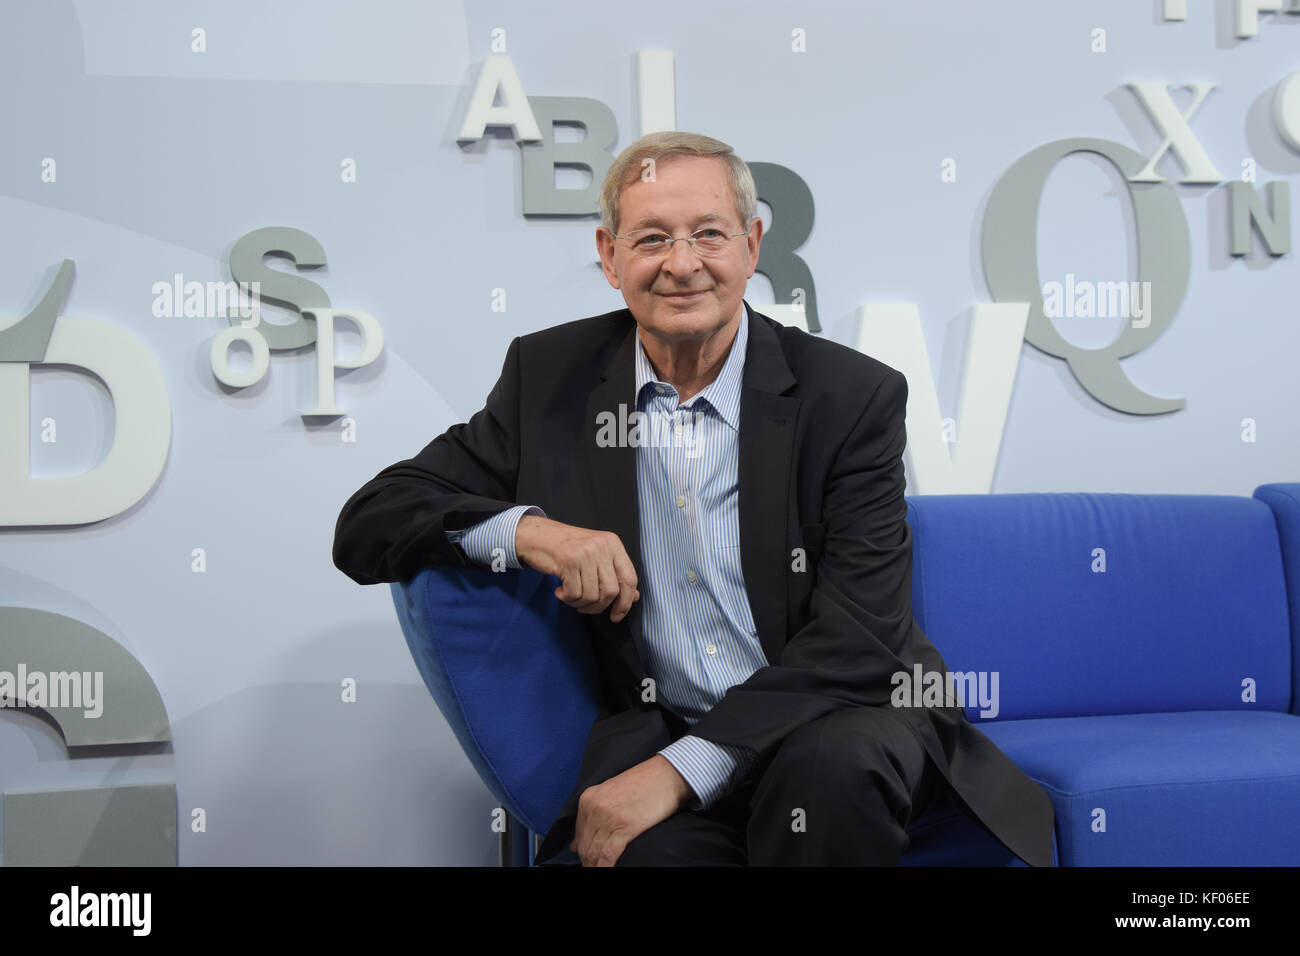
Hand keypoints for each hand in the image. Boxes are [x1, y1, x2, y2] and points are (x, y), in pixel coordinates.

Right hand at [515, 515, 639, 622]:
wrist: (537, 535)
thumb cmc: (567, 548)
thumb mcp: (596, 555)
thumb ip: (614, 574)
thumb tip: (633, 597)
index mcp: (613, 544)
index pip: (630, 578)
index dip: (625, 602)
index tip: (617, 615)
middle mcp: (602, 547)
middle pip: (611, 591)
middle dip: (599, 607)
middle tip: (586, 607)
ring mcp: (585, 553)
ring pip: (592, 596)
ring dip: (580, 604)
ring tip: (570, 595)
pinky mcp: (568, 561)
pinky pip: (574, 594)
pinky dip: (567, 599)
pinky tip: (561, 590)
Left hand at [569, 755, 693, 865]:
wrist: (666, 775)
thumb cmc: (643, 782)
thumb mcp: (610, 792)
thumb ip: (593, 814)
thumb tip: (576, 843)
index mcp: (588, 798)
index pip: (578, 833)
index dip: (582, 850)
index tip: (587, 858)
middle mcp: (595, 808)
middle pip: (585, 846)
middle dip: (588, 861)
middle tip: (593, 867)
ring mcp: (609, 818)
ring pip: (595, 852)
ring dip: (595, 866)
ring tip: (600, 870)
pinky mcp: (625, 828)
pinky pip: (608, 855)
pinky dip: (606, 867)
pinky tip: (608, 869)